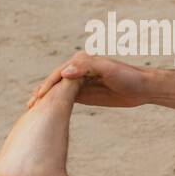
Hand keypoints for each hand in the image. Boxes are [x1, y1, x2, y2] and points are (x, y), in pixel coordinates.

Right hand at [27, 51, 150, 108]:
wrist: (144, 88)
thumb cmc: (129, 76)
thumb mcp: (109, 69)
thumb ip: (87, 67)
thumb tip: (64, 73)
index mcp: (81, 61)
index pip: (59, 74)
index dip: (48, 86)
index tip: (38, 97)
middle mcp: (78, 70)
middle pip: (55, 82)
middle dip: (42, 94)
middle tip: (30, 107)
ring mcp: (80, 82)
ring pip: (58, 91)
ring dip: (46, 100)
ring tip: (33, 112)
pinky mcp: (85, 94)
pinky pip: (67, 98)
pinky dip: (56, 104)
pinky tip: (47, 114)